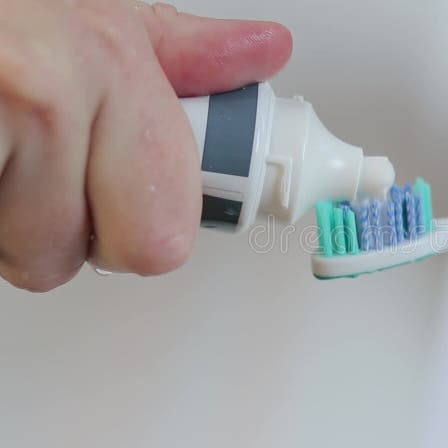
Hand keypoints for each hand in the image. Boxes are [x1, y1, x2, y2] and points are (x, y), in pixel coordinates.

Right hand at [0, 1, 291, 291]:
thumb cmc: (12, 9)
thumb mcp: (97, 11)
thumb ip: (177, 50)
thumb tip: (260, 53)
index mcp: (109, 61)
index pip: (161, 239)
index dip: (137, 230)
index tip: (124, 200)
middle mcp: (41, 90)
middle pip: (78, 261)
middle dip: (65, 235)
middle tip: (41, 170)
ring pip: (9, 256)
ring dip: (3, 219)